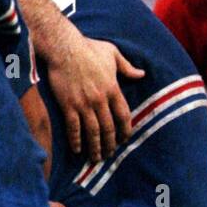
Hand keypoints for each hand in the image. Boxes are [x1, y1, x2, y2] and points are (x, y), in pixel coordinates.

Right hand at [47, 33, 144, 161]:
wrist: (64, 47)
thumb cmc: (88, 48)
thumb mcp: (113, 54)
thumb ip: (127, 67)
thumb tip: (141, 74)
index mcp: (113, 89)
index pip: (123, 115)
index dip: (125, 130)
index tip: (125, 140)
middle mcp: (100, 100)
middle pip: (109, 127)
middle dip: (110, 144)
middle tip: (110, 154)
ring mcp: (84, 104)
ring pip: (93, 131)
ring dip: (95, 146)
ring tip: (96, 158)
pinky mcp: (68, 105)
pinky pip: (73, 127)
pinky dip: (76, 140)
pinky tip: (77, 149)